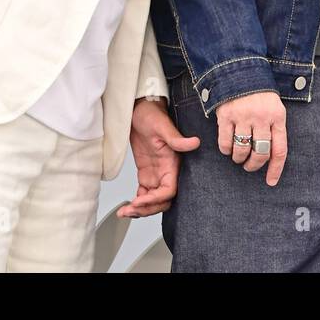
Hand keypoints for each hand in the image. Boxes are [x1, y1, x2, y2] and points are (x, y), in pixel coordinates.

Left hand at [119, 98, 200, 217]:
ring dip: (141, 209)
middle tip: (130, 211)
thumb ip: (177, 139)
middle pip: (162, 200)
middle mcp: (167, 170)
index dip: (156, 199)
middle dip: (147, 209)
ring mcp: (156, 172)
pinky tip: (128, 205)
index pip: (169, 190)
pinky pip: (145, 192)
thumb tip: (194, 143)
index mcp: (173, 162)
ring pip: (153, 199)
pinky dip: (138, 202)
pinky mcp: (147, 171)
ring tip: (126, 211)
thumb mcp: (162, 126)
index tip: (140, 200)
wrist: (140, 108)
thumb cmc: (152, 114)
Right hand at [215, 91, 287, 185]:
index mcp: (278, 117)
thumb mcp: (274, 108)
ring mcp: (243, 117)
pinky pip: (226, 143)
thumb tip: (270, 158)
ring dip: (239, 158)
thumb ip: (274, 129)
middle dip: (254, 165)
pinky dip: (226, 150)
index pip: (279, 149)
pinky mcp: (226, 116)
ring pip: (241, 150)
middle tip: (249, 166)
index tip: (271, 182)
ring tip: (239, 156)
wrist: (240, 71)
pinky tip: (228, 147)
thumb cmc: (260, 95)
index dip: (275, 169)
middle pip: (260, 153)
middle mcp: (261, 118)